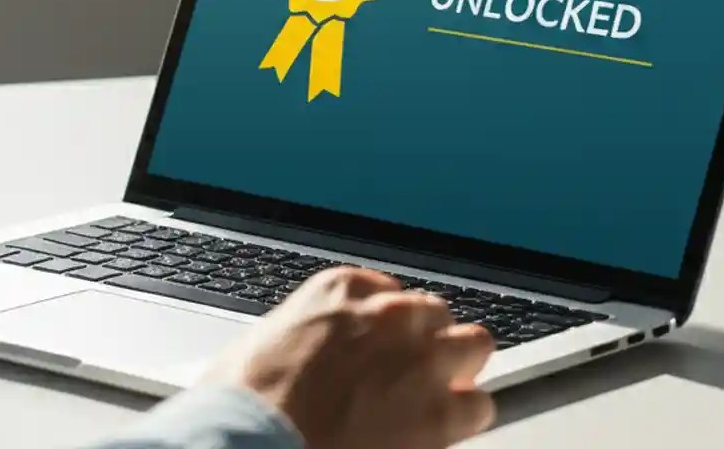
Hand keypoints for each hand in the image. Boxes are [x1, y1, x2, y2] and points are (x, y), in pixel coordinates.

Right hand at [203, 267, 495, 448]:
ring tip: (436, 396)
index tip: (376, 345)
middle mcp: (389, 315)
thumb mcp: (261, 342)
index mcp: (340, 289)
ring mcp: (421, 360)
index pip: (386, 291)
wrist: (255, 441)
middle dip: (425, 340)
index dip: (384, 325)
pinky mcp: (441, 411)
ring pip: (473, 345)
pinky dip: (465, 416)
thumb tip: (304, 351)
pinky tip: (440, 429)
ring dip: (457, 368)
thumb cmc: (243, 402)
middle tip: (406, 372)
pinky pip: (480, 405)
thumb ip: (303, 334)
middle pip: (434, 314)